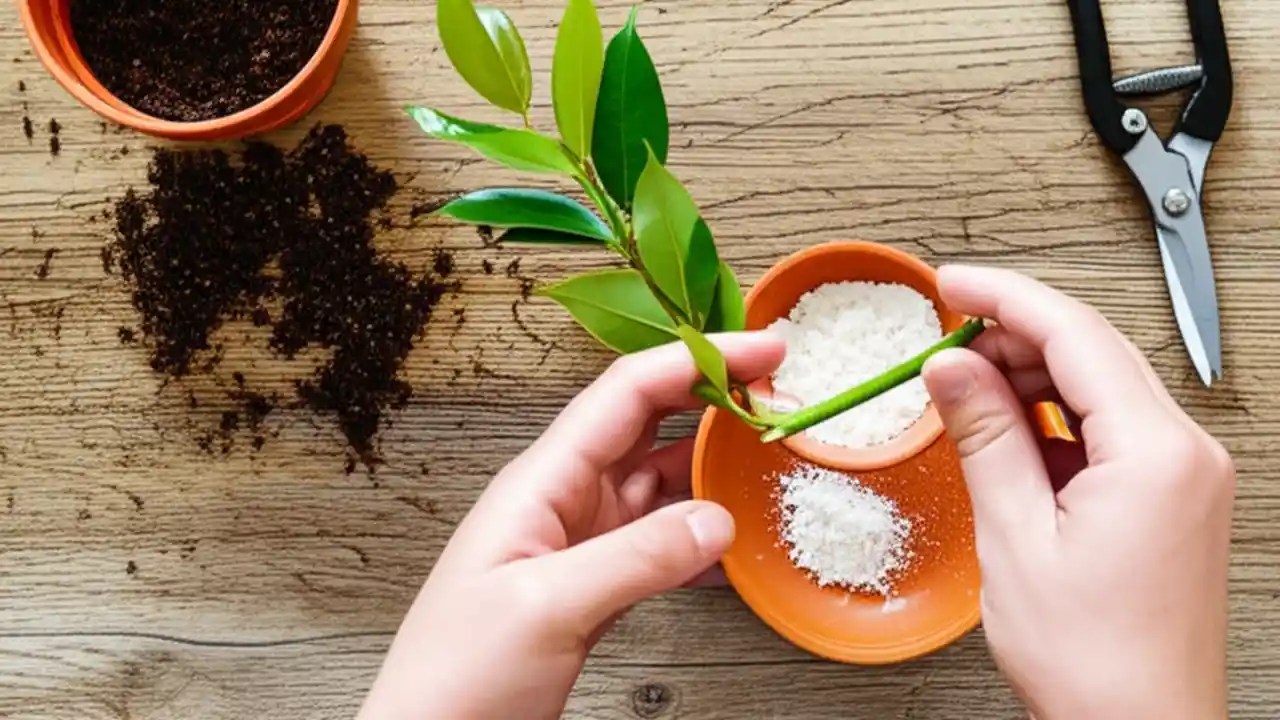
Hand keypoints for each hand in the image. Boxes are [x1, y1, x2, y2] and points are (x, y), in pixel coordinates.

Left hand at [358, 333, 784, 719]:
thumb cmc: (454, 676)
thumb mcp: (545, 607)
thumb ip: (634, 558)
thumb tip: (715, 518)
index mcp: (541, 482)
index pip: (627, 394)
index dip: (698, 360)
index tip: (763, 348)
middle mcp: (563, 500)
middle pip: (648, 424)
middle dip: (713, 398)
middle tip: (780, 392)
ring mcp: (580, 542)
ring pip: (660, 482)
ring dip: (713, 466)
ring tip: (770, 457)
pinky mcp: (594, 587)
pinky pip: (660, 542)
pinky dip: (701, 535)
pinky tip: (735, 542)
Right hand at [921, 266, 1233, 719]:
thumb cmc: (1092, 661)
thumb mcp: (1015, 537)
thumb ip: (984, 436)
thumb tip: (951, 367)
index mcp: (1157, 454)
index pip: (1076, 336)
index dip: (1004, 298)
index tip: (951, 284)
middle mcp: (1186, 453)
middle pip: (1093, 352)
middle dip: (1013, 335)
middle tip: (943, 339)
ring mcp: (1184, 475)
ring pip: (1100, 386)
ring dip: (1031, 375)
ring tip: (964, 387)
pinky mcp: (1171, 497)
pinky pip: (1110, 429)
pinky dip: (1053, 418)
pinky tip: (1006, 430)